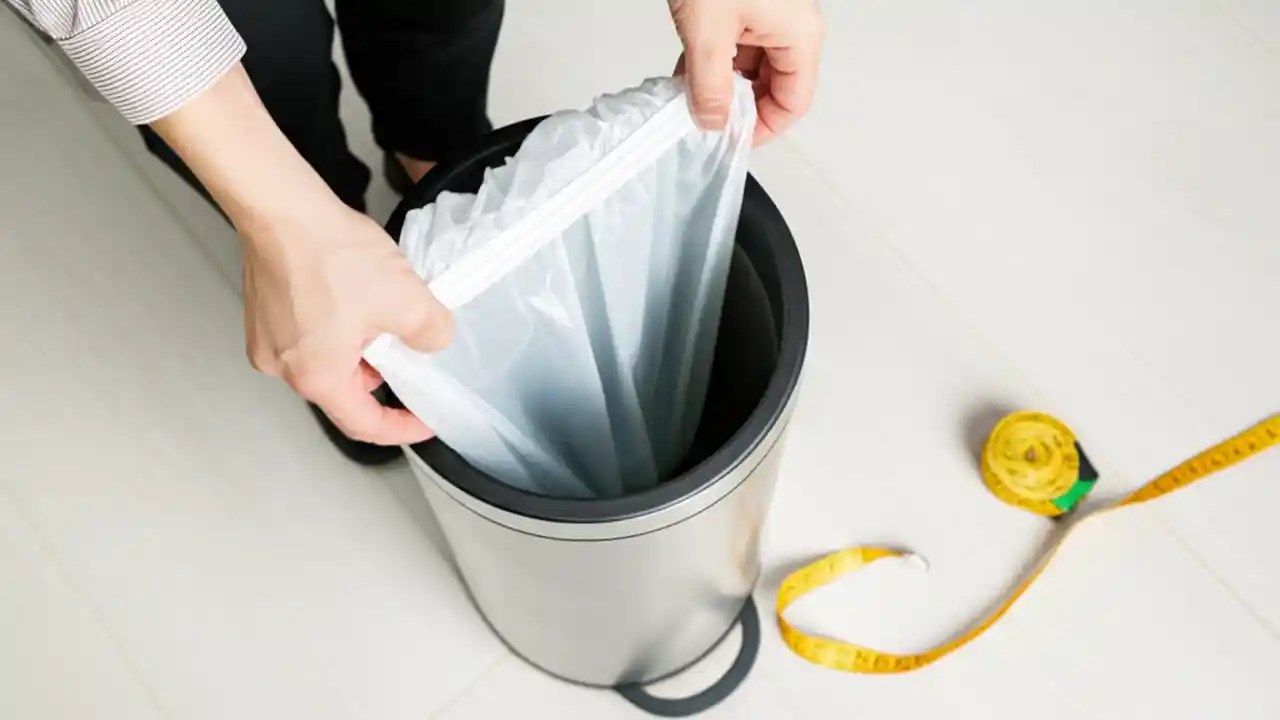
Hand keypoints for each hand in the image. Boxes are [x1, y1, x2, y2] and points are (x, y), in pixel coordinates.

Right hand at [242, 204, 451, 444]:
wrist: (282, 207)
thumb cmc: (330, 254)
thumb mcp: (407, 301)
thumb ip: (432, 333)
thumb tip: (433, 342)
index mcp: (317, 377)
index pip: (366, 425)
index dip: (402, 427)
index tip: (422, 420)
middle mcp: (283, 367)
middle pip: (345, 390)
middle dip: (382, 374)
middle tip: (407, 348)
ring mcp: (267, 340)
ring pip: (326, 360)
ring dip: (358, 347)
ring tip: (381, 313)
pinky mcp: (262, 314)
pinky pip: (307, 335)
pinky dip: (335, 328)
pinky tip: (351, 296)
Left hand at [669, 0, 823, 144]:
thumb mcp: (708, 32)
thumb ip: (709, 84)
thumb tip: (712, 123)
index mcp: (799, 35)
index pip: (793, 102)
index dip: (763, 128)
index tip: (729, 140)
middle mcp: (790, 26)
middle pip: (774, 86)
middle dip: (738, 107)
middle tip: (704, 122)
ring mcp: (768, 14)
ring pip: (750, 68)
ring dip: (719, 86)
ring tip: (688, 100)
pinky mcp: (744, 4)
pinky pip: (735, 45)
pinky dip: (711, 63)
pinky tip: (685, 75)